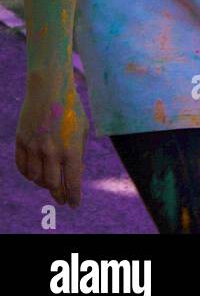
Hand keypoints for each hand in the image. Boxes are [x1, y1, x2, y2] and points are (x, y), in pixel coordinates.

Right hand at [16, 75, 87, 207]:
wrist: (49, 90)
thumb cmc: (71, 109)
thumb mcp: (82, 130)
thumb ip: (78, 152)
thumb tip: (73, 173)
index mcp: (71, 149)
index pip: (71, 181)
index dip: (73, 196)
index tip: (74, 205)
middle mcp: (51, 151)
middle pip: (52, 184)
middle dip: (58, 195)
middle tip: (62, 200)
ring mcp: (34, 147)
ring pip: (35, 178)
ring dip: (43, 184)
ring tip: (50, 184)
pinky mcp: (21, 142)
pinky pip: (23, 167)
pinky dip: (29, 175)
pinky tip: (35, 175)